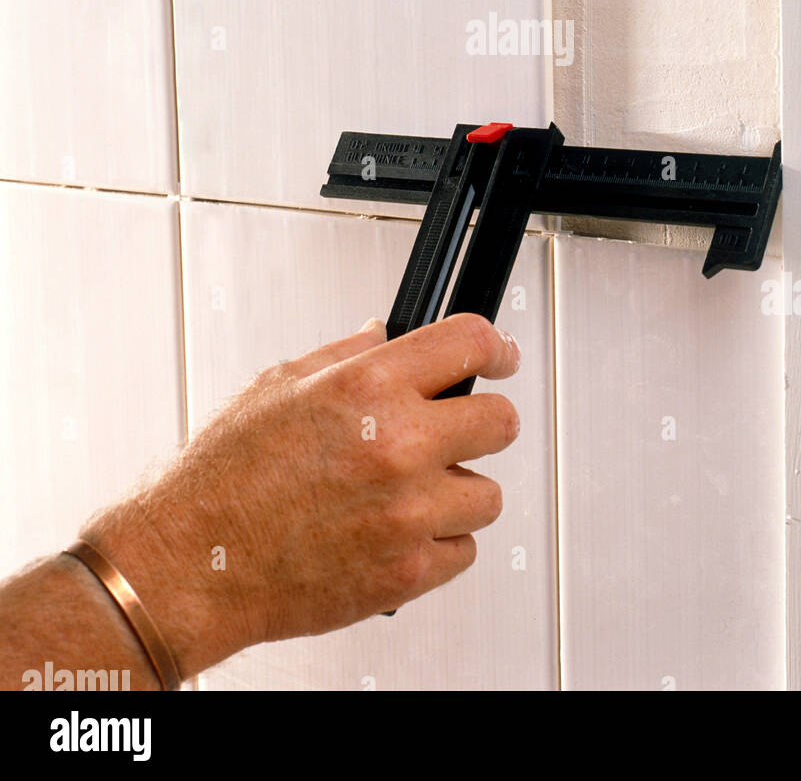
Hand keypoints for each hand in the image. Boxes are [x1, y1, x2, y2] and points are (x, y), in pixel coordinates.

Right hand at [80, 311, 520, 676]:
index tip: (499, 357)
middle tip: (456, 430)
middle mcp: (396, 444)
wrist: (191, 564)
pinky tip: (396, 532)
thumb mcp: (280, 385)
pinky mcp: (407, 572)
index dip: (494, 348)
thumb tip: (390, 336)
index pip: (470, 343)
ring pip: (488, 494)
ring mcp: (407, 512)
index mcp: (367, 387)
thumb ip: (348, 355)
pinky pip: (463, 550)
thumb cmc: (222, 478)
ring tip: (409, 492)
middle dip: (481, 421)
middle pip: (501, 421)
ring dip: (457, 490)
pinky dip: (438, 543)